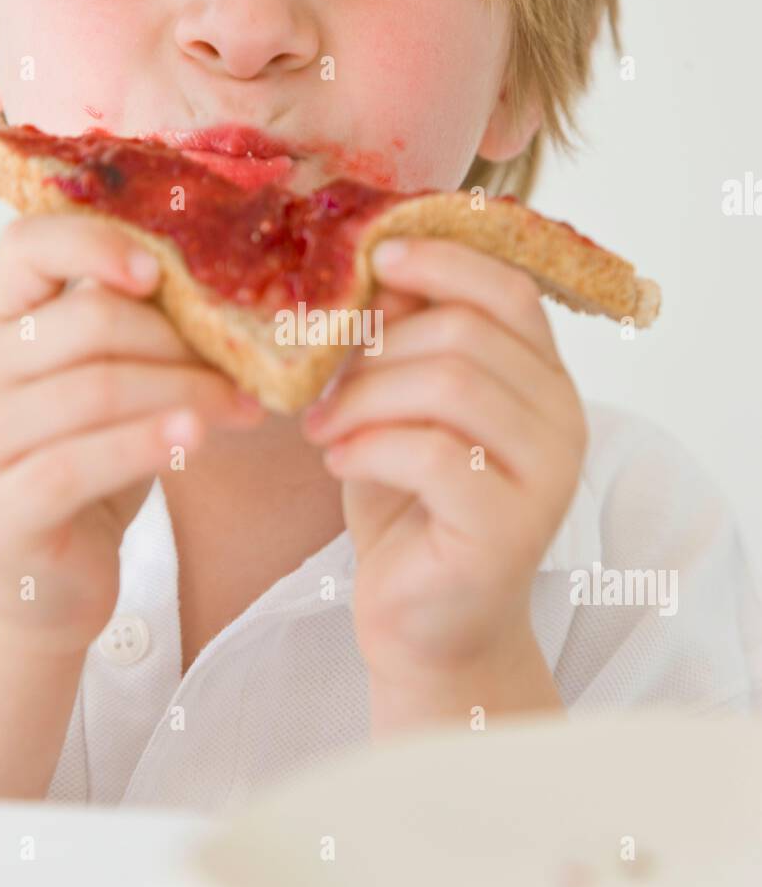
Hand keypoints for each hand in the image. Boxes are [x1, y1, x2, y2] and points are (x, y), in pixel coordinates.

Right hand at [0, 213, 264, 656]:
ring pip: (95, 390)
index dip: (96, 242)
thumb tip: (235, 299)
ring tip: (244, 408)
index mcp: (6, 326)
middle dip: (182, 341)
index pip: (26, 246)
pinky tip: (197, 439)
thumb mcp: (113, 392)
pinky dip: (145, 444)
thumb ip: (142, 340)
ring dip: (186, 391)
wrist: (40, 585)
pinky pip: (78, 463)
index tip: (161, 271)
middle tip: (246, 369)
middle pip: (88, 322)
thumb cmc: (88, 470)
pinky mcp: (4, 510)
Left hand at [301, 237, 586, 712]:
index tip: (374, 258)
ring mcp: (546, 477)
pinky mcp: (509, 528)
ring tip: (324, 427)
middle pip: (469, 331)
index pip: (510, 289)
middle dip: (377, 347)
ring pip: (452, 384)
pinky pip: (433, 453)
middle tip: (323, 384)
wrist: (424, 628)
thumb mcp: (401, 413)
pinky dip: (369, 446)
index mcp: (543, 380)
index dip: (442, 261)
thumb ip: (404, 348)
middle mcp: (564, 421)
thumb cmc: (410, 512)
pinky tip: (338, 461)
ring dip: (366, 396)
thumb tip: (377, 271)